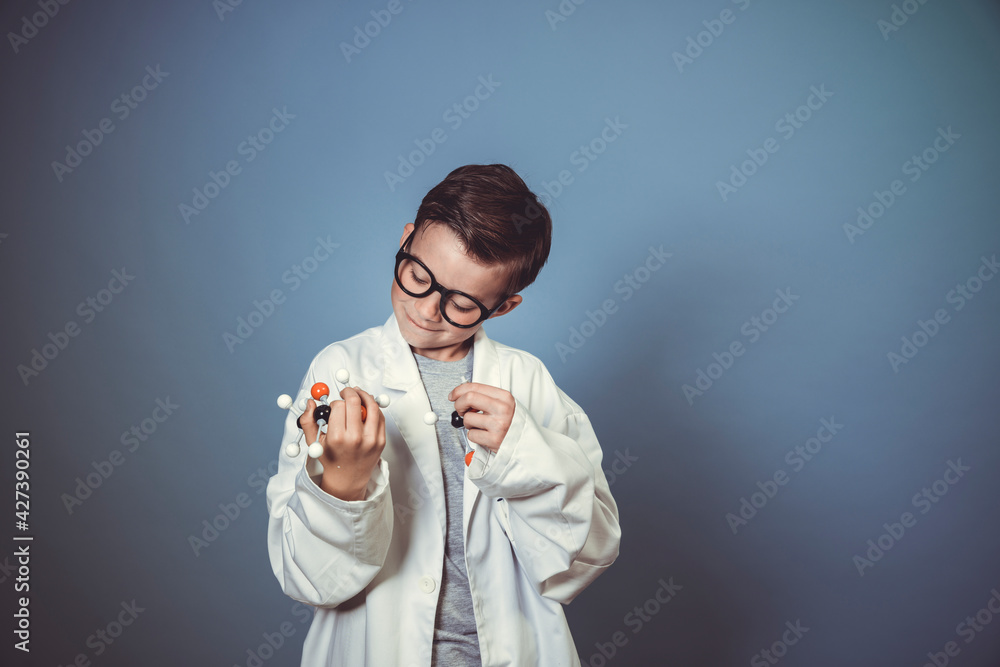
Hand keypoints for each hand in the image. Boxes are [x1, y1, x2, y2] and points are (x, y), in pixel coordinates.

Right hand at [299, 386, 384, 500]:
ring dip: (364, 395)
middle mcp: (355, 439)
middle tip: (346, 392)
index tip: (334, 406)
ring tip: (358, 394)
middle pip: (355, 402)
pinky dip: (373, 408)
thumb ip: (308, 421)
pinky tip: (366, 408)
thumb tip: (310, 402)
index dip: (335, 402)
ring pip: (371, 405)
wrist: (348, 478)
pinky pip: (380, 416)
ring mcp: (371, 440)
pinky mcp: (381, 441)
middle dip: (349, 392)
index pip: (338, 406)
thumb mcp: (314, 442)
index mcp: (337, 438)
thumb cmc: (331, 458)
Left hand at [448, 382, 514, 452]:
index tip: (453, 395)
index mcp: (504, 397)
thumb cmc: (511, 422)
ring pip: (467, 418)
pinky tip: (483, 434)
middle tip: (461, 410)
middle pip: (469, 398)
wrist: (524, 442)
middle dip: (459, 404)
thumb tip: (461, 394)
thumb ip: (485, 397)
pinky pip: (471, 434)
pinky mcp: (493, 439)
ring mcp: (498, 424)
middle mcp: (502, 409)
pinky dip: (473, 435)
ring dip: (468, 423)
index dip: (459, 390)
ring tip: (479, 425)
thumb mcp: (503, 404)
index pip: (475, 387)